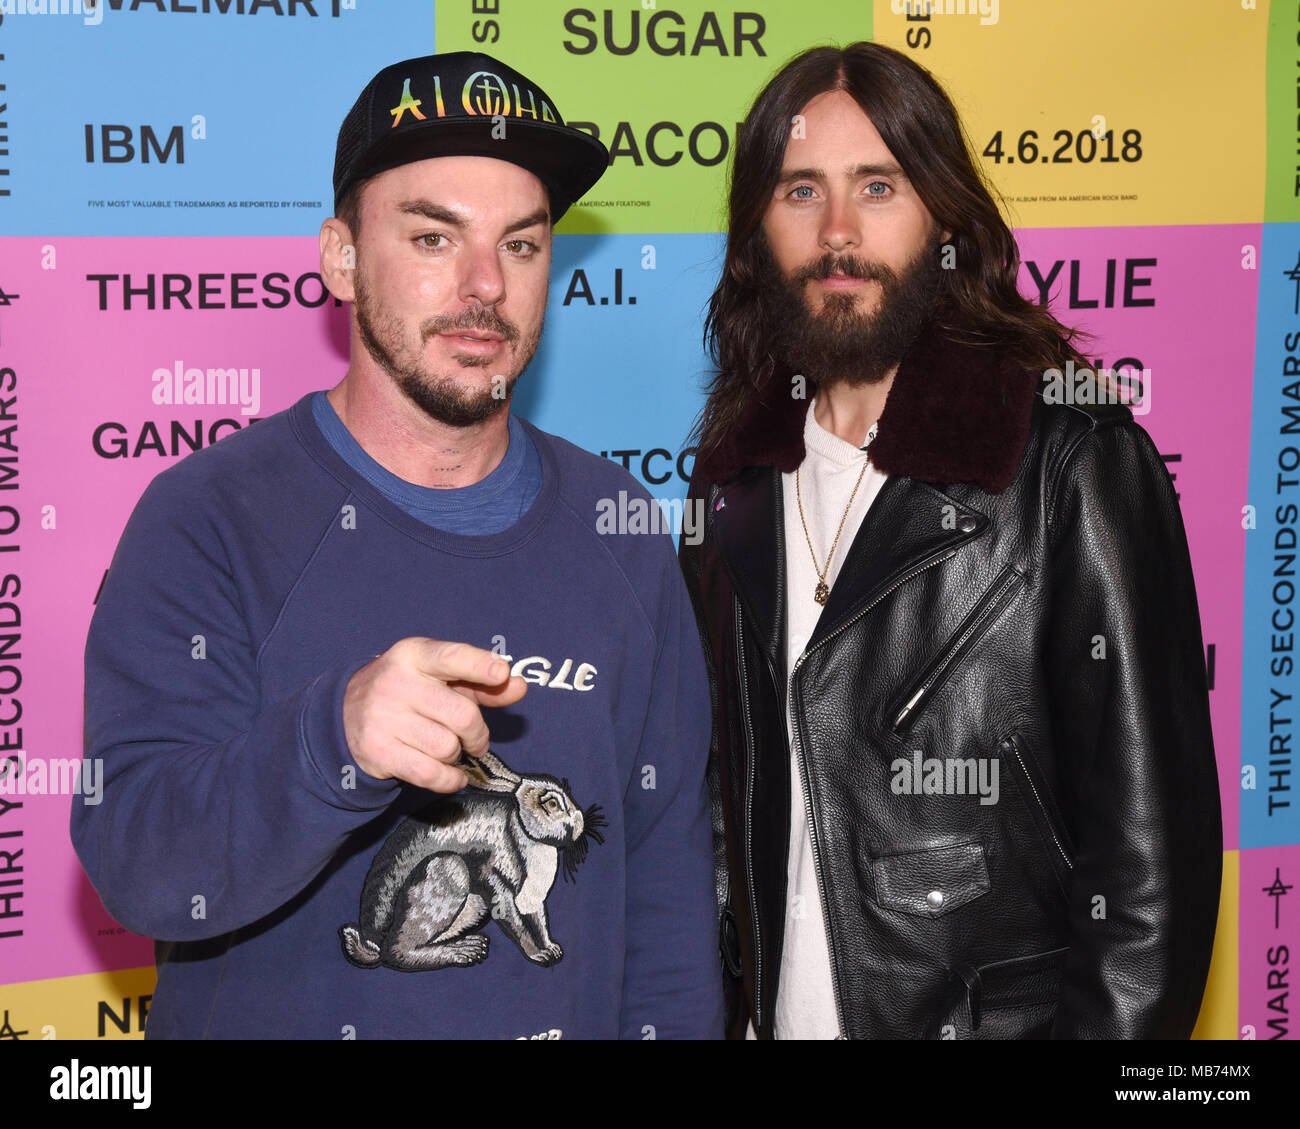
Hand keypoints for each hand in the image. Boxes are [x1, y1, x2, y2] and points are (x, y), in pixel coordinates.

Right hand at [342, 638, 525, 792]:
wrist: (345, 714)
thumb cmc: (407, 691)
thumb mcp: (439, 677)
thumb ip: (480, 682)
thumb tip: (518, 686)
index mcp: (414, 655)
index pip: (452, 657)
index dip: (479, 665)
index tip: (500, 673)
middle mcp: (396, 683)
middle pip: (462, 716)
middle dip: (477, 734)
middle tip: (475, 739)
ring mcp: (384, 718)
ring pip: (448, 748)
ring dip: (456, 754)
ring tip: (445, 746)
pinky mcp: (379, 751)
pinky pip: (431, 774)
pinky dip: (450, 780)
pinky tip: (453, 775)